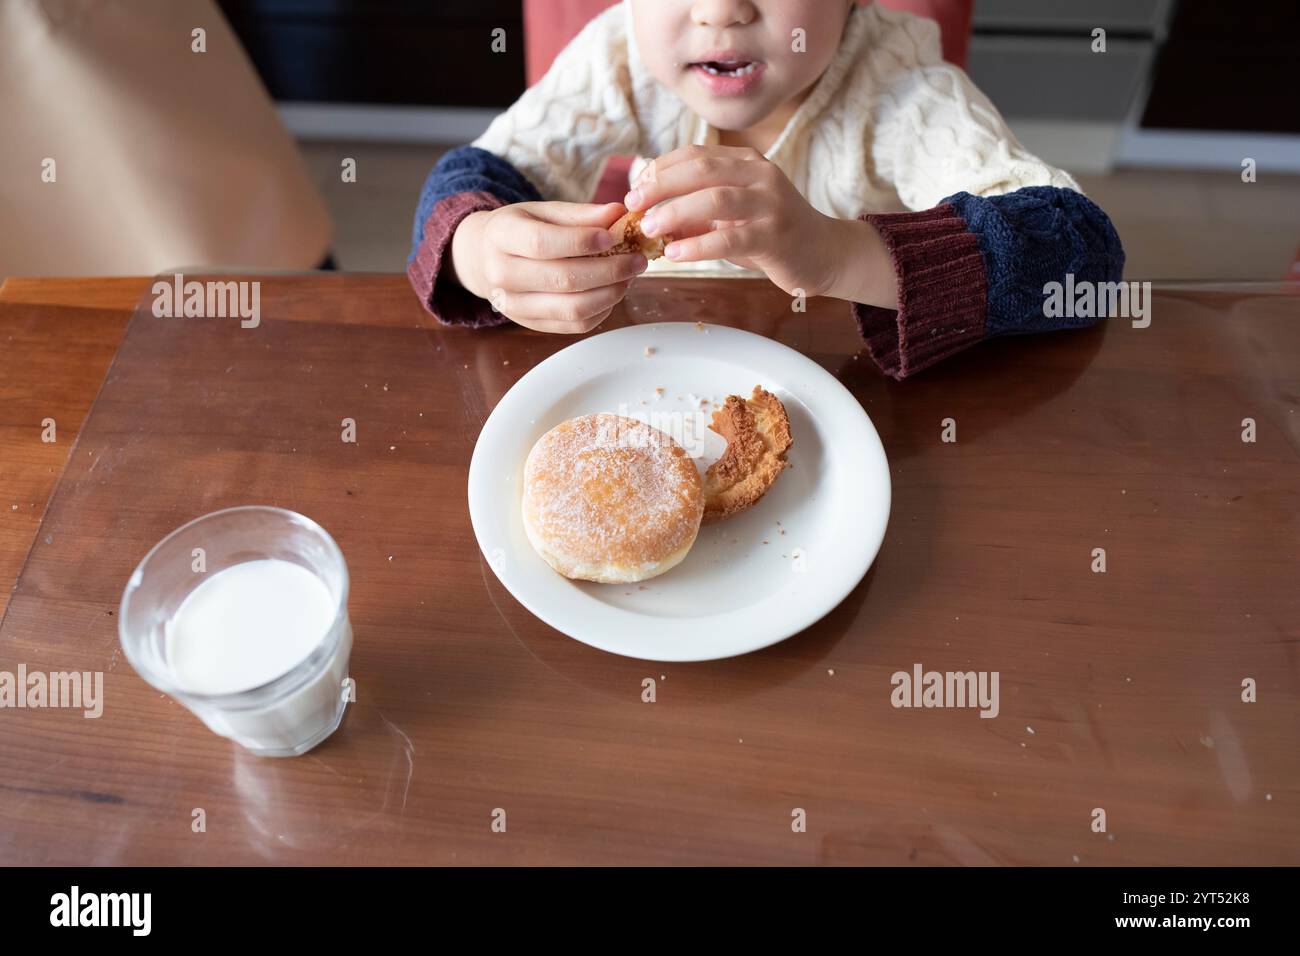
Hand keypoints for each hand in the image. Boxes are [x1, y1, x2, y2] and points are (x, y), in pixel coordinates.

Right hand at [450, 201, 647, 332]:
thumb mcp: (543, 212)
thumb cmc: (522, 229)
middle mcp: (501, 274)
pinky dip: (602, 310)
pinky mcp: (531, 324)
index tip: (612, 237)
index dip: (581, 242)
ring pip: (572, 309)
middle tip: (636, 260)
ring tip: (629, 277)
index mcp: (502, 237)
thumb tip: (617, 213)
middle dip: (609, 271)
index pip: (543, 243)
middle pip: (562, 280)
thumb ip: (580, 214)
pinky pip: (575, 325)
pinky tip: (612, 292)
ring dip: (610, 294)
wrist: (486, 258)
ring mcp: (514, 305)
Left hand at [623, 145, 842, 296]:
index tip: (636, 187)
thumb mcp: (732, 217)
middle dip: (660, 185)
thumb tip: (649, 217)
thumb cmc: (770, 235)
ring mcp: (770, 203)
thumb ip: (697, 214)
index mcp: (746, 163)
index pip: (696, 154)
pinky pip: (730, 237)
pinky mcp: (775, 235)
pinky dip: (697, 246)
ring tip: (648, 229)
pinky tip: (674, 254)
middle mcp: (760, 175)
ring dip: (675, 212)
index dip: (661, 168)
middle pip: (701, 169)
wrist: (822, 254)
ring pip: (714, 199)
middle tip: (632, 205)